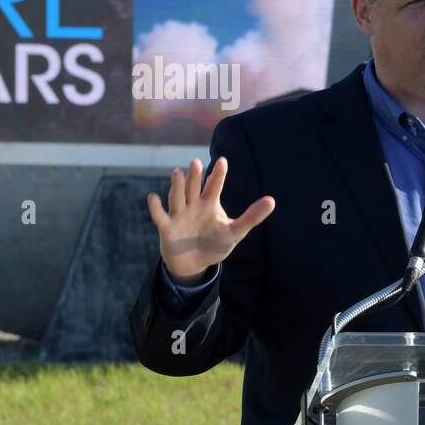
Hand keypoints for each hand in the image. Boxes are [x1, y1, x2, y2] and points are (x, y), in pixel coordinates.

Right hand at [146, 157, 274, 283]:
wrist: (195, 263)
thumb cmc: (215, 244)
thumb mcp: (236, 232)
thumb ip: (252, 217)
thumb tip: (272, 200)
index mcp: (209, 204)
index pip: (214, 186)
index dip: (218, 175)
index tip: (223, 161)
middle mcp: (193, 206)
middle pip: (193, 188)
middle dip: (195, 177)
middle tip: (197, 162)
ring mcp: (179, 216)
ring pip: (177, 198)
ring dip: (177, 187)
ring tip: (177, 172)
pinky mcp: (167, 228)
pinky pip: (160, 216)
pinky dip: (156, 208)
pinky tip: (153, 197)